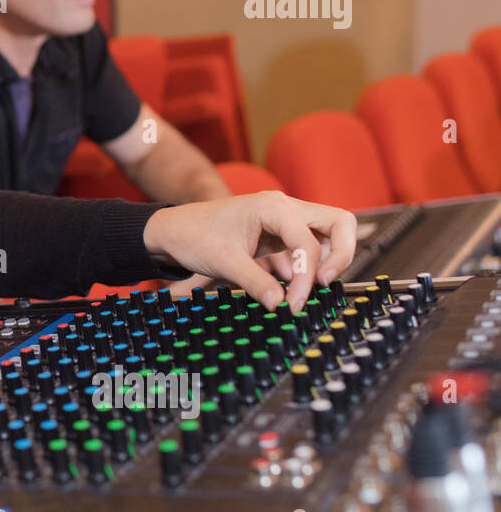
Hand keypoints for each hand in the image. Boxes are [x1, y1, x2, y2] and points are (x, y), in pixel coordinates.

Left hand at [142, 191, 357, 313]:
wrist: (172, 230)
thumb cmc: (194, 236)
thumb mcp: (224, 262)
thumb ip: (256, 283)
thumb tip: (282, 304)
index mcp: (273, 206)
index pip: (310, 243)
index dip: (308, 277)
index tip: (294, 304)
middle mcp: (285, 206)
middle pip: (339, 223)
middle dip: (340, 256)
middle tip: (323, 285)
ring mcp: (285, 218)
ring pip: (329, 233)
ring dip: (328, 260)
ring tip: (306, 288)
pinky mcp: (280, 232)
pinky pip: (309, 244)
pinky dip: (309, 264)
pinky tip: (292, 284)